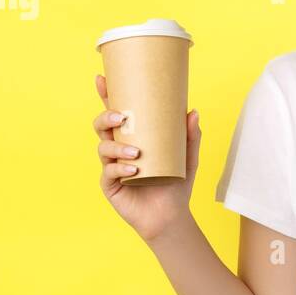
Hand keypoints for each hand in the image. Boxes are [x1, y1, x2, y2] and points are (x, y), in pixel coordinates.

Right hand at [93, 73, 199, 243]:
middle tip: (121, 117)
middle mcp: (118, 149)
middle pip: (102, 126)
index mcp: (133, 137)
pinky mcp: (110, 185)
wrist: (171, 216)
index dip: (106, 95)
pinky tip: (133, 170)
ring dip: (117, 147)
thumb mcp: (188, 157)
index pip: (116, 113)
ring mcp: (112, 167)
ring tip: (136, 153)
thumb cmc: (176, 184)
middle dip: (106, 117)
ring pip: (104, 147)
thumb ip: (191, 136)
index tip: (102, 78)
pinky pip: (109, 172)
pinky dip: (120, 168)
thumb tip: (193, 111)